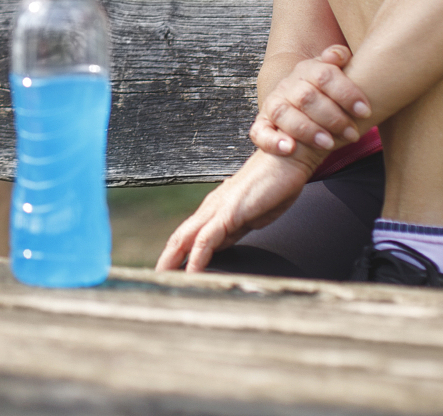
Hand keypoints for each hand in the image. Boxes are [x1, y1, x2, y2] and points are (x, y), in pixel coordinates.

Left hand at [156, 149, 318, 271]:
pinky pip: (207, 239)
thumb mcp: (251, 216)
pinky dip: (196, 258)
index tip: (169, 274)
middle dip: (167, 261)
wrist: (286, 159)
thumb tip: (221, 246)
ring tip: (164, 281)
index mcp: (214, 210)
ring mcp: (217, 209)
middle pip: (179, 238)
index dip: (176, 255)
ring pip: (185, 238)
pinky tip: (192, 274)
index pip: (188, 237)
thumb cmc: (274, 185)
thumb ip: (234, 230)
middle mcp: (210, 208)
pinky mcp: (229, 212)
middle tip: (156, 281)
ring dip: (173, 261)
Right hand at [251, 46, 371, 156]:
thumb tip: (338, 55)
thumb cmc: (327, 91)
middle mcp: (288, 85)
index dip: (346, 93)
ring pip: (284, 114)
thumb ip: (338, 59)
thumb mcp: (335, 72)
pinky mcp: (263, 124)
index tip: (366, 112)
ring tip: (329, 143)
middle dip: (333, 117)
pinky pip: (261, 132)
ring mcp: (274, 104)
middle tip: (353, 134)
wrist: (300, 99)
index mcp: (307, 70)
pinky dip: (273, 141)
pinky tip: (290, 148)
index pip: (324, 75)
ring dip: (307, 130)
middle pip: (306, 97)